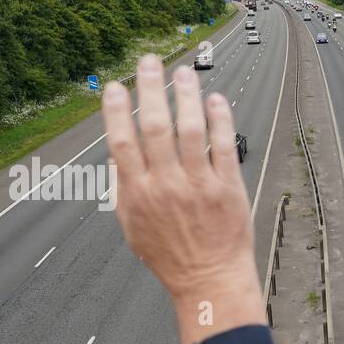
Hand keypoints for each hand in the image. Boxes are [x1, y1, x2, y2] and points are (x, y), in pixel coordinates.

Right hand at [102, 56, 264, 343]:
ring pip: (190, 130)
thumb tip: (116, 155)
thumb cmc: (171, 257)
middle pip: (155, 126)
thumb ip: (122, 190)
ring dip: (186, 96)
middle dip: (151, 89)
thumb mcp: (132, 227)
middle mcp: (167, 185)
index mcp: (138, 193)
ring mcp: (198, 185)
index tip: (115, 85)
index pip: (122, 141)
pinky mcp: (228, 188)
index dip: (117, 110)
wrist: (210, 281)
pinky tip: (216, 99)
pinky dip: (219, 120)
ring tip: (185, 71)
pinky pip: (223, 146)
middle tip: (149, 62)